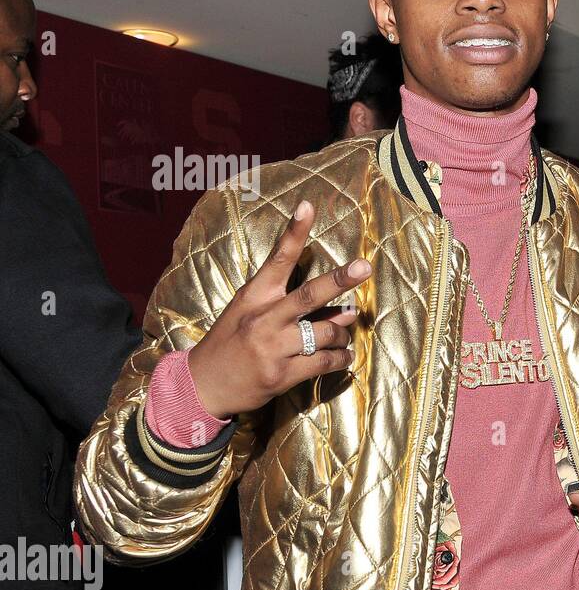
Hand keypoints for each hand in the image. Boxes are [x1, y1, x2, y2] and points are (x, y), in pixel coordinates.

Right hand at [187, 200, 371, 418]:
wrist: (203, 384)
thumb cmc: (231, 343)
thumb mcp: (249, 314)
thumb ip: (293, 307)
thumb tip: (343, 307)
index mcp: (255, 297)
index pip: (278, 259)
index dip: (295, 232)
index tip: (308, 206)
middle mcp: (264, 319)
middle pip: (309, 295)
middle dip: (340, 280)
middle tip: (364, 267)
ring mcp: (273, 347)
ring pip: (326, 333)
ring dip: (342, 334)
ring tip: (341, 336)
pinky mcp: (282, 374)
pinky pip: (325, 362)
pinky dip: (341, 358)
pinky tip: (344, 356)